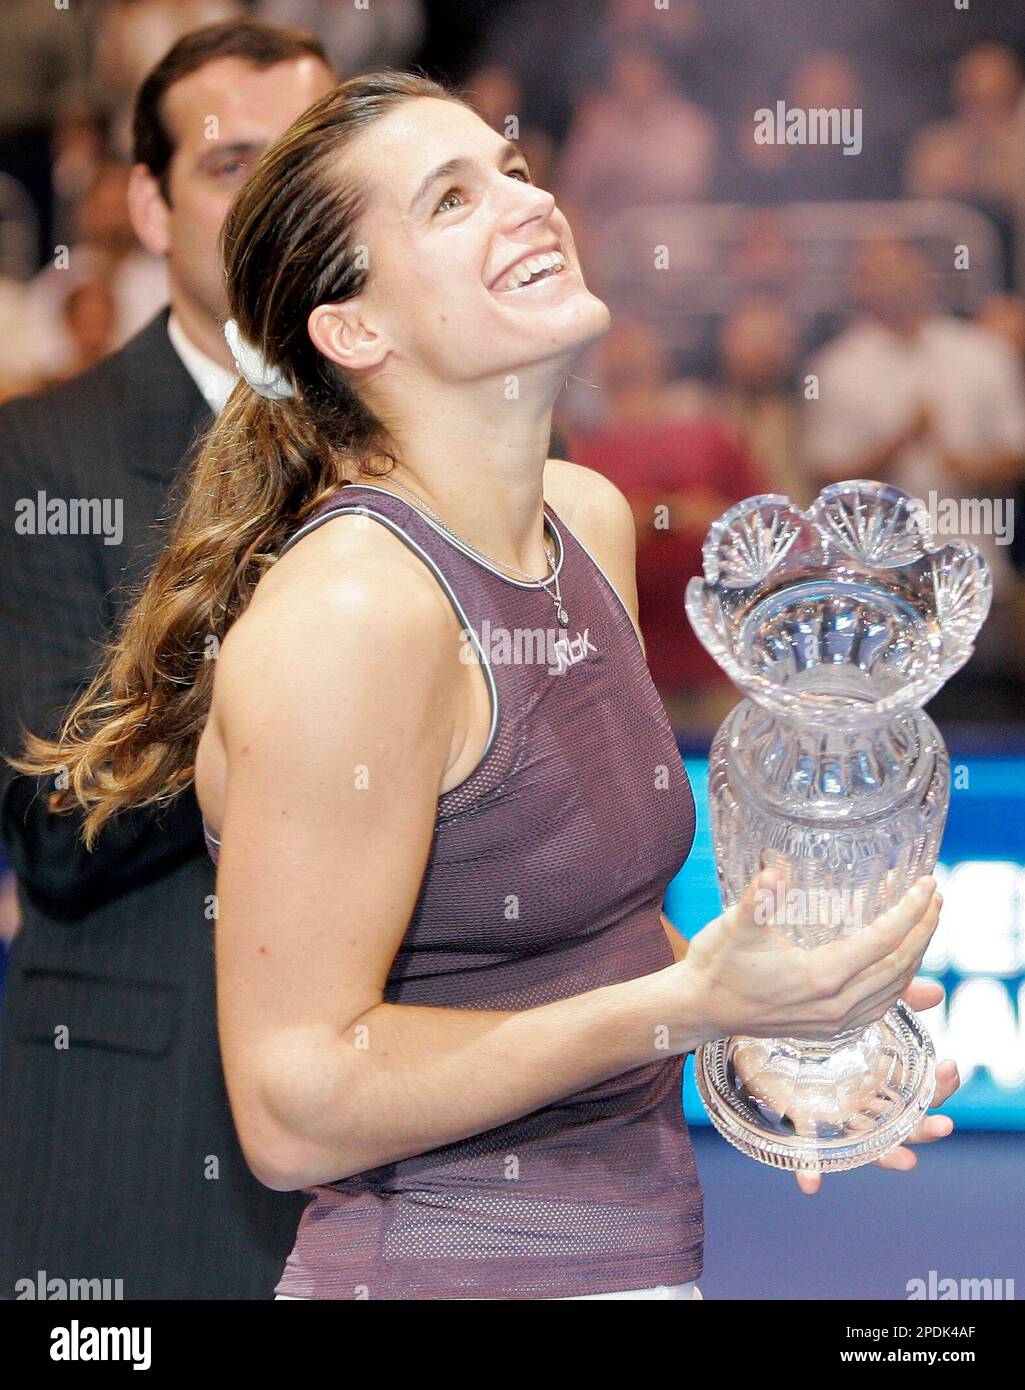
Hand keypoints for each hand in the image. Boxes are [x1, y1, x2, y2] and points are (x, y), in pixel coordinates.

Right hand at [680, 868, 941, 1043]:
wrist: (700, 1009)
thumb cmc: (717, 965)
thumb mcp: (735, 926)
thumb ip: (759, 900)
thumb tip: (772, 873)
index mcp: (820, 977)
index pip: (883, 941)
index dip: (910, 911)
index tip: (926, 884)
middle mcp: (836, 1005)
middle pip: (899, 965)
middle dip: (924, 928)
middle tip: (935, 896)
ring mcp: (835, 1021)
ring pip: (895, 988)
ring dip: (917, 955)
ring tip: (927, 922)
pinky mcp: (830, 1030)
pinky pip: (881, 1006)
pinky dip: (900, 983)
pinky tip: (904, 967)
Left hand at [794, 979, 958, 1193]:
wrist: (764, 1025)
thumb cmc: (821, 1018)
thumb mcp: (860, 1002)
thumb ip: (895, 997)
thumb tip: (936, 991)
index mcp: (882, 1079)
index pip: (922, 1090)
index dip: (940, 1085)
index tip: (950, 1068)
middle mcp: (864, 1104)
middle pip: (906, 1126)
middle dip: (927, 1129)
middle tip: (944, 1125)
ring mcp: (836, 1117)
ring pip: (868, 1147)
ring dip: (888, 1158)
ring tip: (905, 1161)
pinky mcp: (801, 1119)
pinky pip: (807, 1152)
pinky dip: (810, 1170)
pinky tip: (811, 1184)